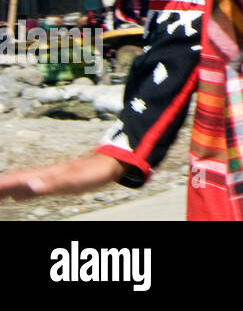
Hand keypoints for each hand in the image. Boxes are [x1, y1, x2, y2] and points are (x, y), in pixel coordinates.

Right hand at [0, 153, 125, 200]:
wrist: (112, 164)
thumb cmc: (94, 172)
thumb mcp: (74, 179)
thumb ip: (52, 183)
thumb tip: (30, 186)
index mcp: (45, 174)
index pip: (15, 179)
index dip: (1, 184)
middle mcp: (43, 175)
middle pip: (15, 182)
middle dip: (0, 187)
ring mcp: (49, 178)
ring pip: (21, 185)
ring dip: (5, 190)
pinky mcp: (56, 183)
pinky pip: (32, 189)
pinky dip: (19, 193)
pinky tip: (17, 197)